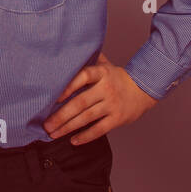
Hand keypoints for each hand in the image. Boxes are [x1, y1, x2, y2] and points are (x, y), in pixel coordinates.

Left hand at [43, 52, 157, 144]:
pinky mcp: (117, 119)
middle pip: (80, 102)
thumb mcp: (106, 65)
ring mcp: (112, 104)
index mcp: (102, 73)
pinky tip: (73, 140)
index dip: (67, 86)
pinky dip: (85, 136)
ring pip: (87, 117)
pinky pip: (99, 129)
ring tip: (54, 133)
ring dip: (68, 127)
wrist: (144, 89)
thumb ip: (89, 59)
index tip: (53, 98)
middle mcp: (106, 88)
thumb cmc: (118, 77)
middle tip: (46, 125)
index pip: (83, 76)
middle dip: (61, 115)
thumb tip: (68, 50)